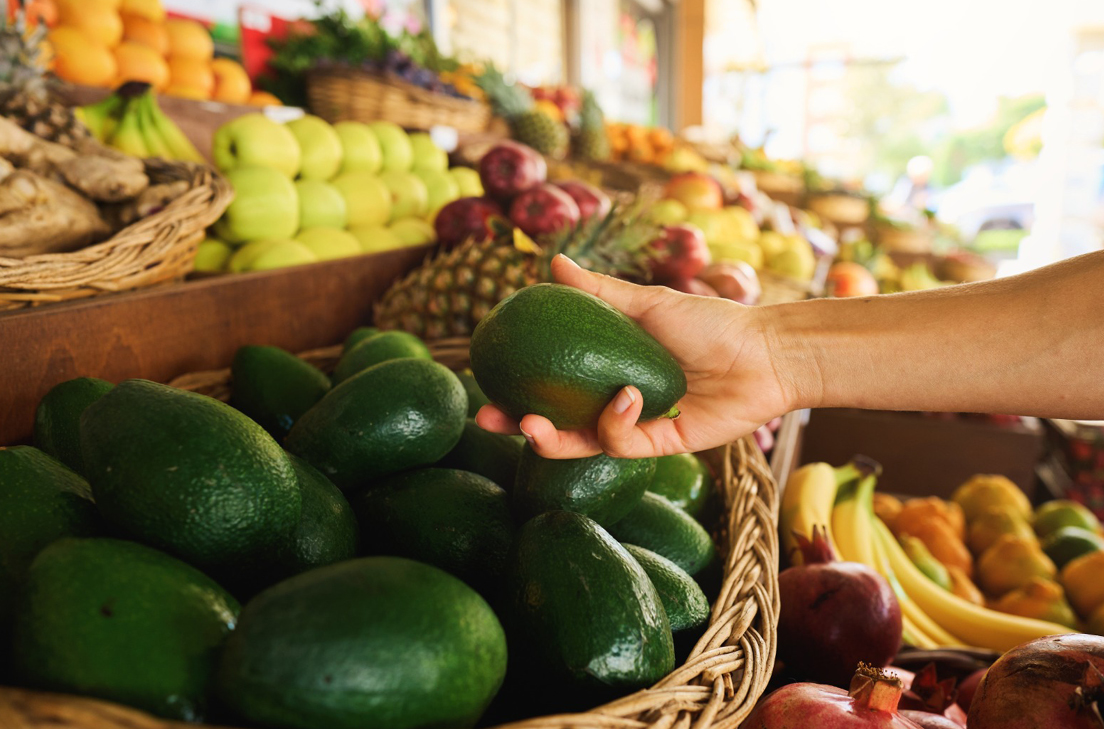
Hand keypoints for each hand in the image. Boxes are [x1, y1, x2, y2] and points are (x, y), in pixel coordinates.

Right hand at [475, 255, 795, 458]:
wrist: (764, 354)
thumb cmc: (711, 323)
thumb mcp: (649, 303)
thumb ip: (600, 291)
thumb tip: (551, 261)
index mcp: (608, 368)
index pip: (553, 382)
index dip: (518, 386)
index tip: (485, 380)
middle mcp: (616, 400)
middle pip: (558, 421)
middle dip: (519, 426)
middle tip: (489, 418)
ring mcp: (636, 426)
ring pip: (583, 442)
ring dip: (553, 438)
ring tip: (533, 423)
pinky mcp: (660, 448)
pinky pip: (622, 445)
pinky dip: (615, 421)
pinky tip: (626, 395)